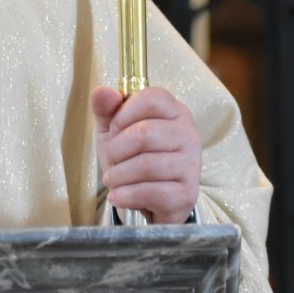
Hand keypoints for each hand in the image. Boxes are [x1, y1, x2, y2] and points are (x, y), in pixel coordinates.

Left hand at [89, 85, 201, 224]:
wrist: (149, 201)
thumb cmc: (131, 158)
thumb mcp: (114, 130)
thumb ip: (106, 109)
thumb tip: (101, 91)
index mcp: (174, 111)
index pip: (151, 99)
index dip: (123, 115)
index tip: (114, 130)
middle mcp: (189, 134)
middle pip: (144, 134)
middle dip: (116, 150)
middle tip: (110, 160)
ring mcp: (192, 164)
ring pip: (146, 165)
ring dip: (118, 175)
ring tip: (112, 180)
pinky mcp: (187, 193)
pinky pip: (150, 191)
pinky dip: (125, 195)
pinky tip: (118, 196)